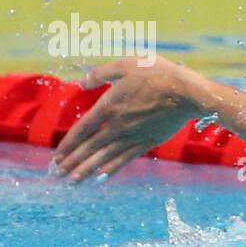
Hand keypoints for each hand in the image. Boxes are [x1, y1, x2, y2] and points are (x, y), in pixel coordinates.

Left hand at [52, 57, 202, 181]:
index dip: (68, 144)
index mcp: (109, 106)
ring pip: (105, 157)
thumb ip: (101, 73)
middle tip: (58, 175)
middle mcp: (117, 126)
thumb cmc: (158, 74)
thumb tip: (83, 82)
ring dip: (87, 170)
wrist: (188, 93)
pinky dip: (112, 169)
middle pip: (89, 148)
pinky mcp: (148, 142)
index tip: (57, 156)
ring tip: (73, 182)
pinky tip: (102, 176)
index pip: (82, 129)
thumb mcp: (126, 65)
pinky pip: (125, 158)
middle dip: (72, 162)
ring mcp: (133, 136)